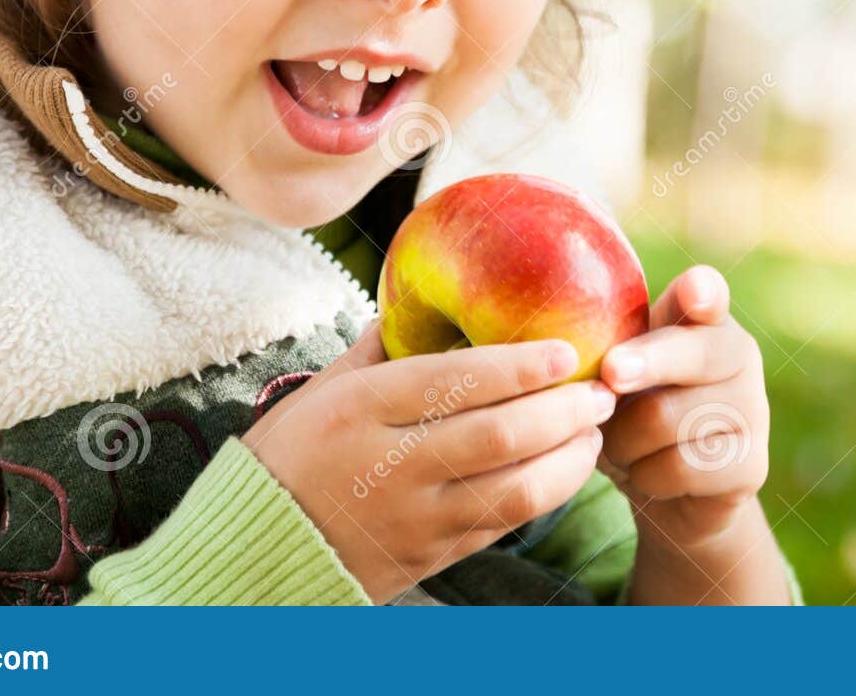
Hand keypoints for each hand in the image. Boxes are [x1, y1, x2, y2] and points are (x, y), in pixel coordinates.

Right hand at [240, 321, 615, 602]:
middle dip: (563, 411)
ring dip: (569, 458)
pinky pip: (503, 525)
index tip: (566, 350)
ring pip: (513, 490)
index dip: (520, 367)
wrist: (255, 551)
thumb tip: (425, 298)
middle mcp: (391, 464)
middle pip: (500, 436)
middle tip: (600, 389)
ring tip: (594, 429)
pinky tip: (567, 467)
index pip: (456, 382)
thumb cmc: (291, 453)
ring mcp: (415, 517)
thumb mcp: (324, 387)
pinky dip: (546, 495)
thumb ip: (380, 346)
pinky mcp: (431, 557)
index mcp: (362, 409)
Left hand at [597, 265, 768, 548]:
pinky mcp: (751, 465)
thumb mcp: (620, 370)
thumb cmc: (634, 410)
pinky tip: (646, 475)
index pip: (708, 294)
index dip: (702, 291)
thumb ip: (611, 346)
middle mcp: (740, 357)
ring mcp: (753, 410)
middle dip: (646, 365)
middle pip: (691, 354)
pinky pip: (680, 468)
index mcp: (706, 319)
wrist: (669, 488)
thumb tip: (578, 351)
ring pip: (669, 418)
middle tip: (612, 373)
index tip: (694, 294)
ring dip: (624, 440)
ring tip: (618, 444)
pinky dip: (645, 476)